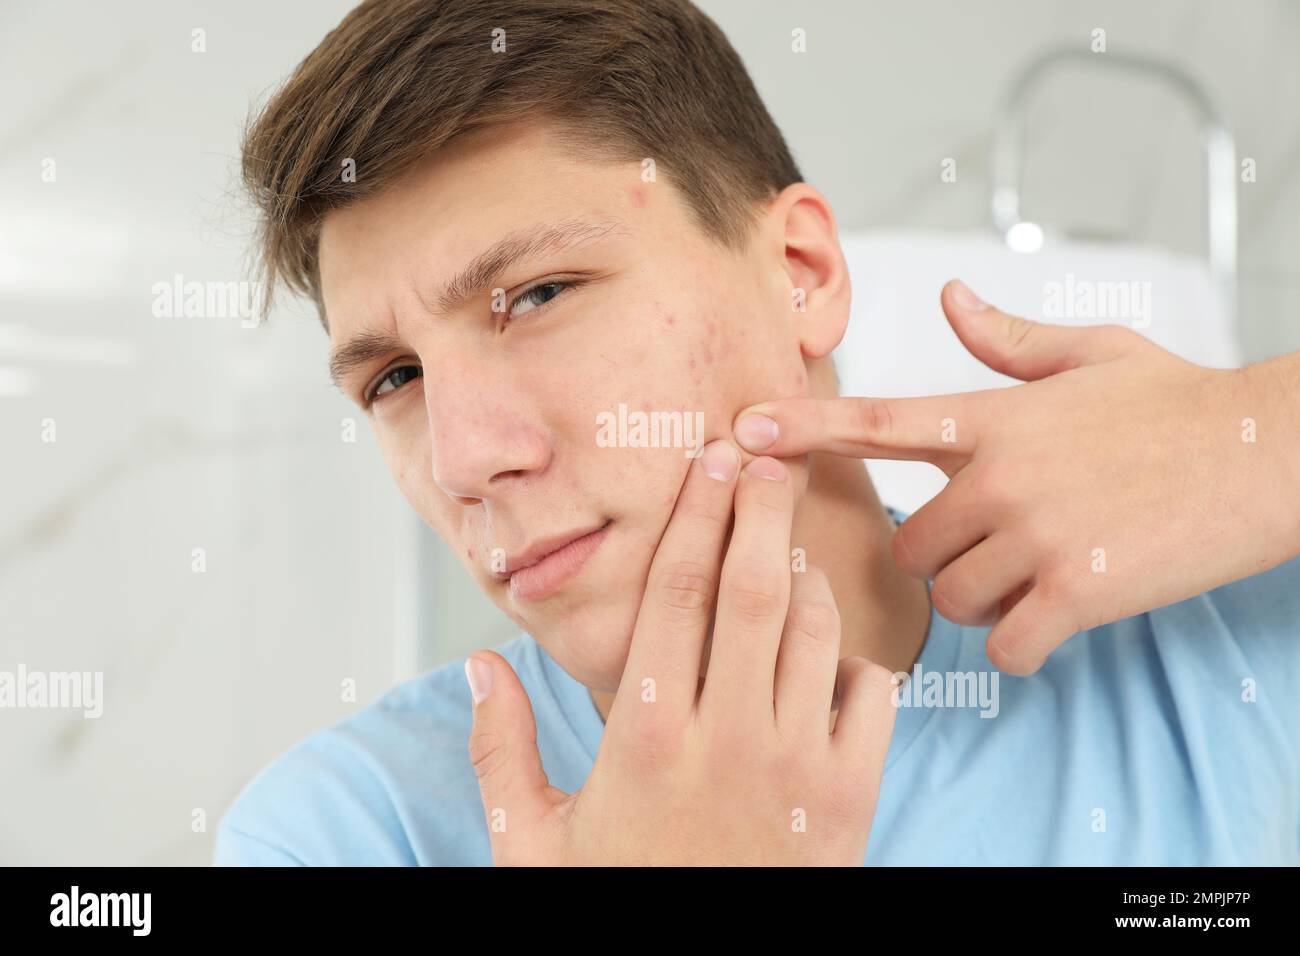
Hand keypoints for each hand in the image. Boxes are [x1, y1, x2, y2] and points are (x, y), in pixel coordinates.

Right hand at [464, 441, 896, 864]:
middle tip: (765, 460)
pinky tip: (826, 654)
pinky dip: (855, 657)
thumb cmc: (615, 903)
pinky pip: (873, 693)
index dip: (695, 515)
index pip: (675, 593)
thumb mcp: (531, 841)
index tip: (709, 461)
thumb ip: (501, 748)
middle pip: (753, 588)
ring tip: (787, 555)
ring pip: (816, 630)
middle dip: (762, 509)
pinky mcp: (849, 798)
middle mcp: (725, 737)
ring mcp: (796, 766)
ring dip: (806, 577)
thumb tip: (478, 666)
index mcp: (644, 735)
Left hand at [733, 279, 1299, 675]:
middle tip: (998, 544)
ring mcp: (1036, 534)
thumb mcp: (1092, 353)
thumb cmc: (1178, 401)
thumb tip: (949, 300)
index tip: (742, 434)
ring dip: (985, 599)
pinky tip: (1060, 617)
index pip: (877, 421)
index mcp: (993, 416)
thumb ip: (1008, 339)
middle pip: (909, 546)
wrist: (1267, 451)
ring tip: (1041, 571)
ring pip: (953, 599)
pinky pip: (1008, 646)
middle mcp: (999, 475)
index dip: (802, 428)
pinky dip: (1026, 644)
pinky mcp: (1079, 590)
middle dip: (942, 555)